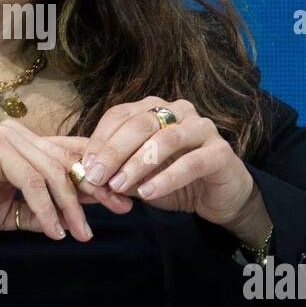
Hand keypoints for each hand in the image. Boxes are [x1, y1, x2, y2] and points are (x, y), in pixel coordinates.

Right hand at [0, 119, 133, 241]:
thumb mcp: (10, 212)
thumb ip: (40, 211)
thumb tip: (71, 221)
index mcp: (26, 145)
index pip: (72, 154)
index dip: (99, 175)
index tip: (121, 201)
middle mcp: (21, 135)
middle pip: (71, 159)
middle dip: (98, 186)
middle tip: (122, 209)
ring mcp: (8, 138)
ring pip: (54, 172)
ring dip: (72, 206)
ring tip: (82, 233)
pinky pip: (32, 182)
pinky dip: (45, 208)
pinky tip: (53, 230)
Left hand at [77, 96, 258, 233]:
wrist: (218, 198)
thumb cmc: (174, 181)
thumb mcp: (138, 177)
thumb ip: (115, 173)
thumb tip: (85, 176)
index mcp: (155, 109)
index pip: (120, 114)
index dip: (100, 138)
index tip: (84, 164)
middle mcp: (179, 111)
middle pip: (140, 123)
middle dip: (114, 151)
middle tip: (96, 177)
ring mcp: (202, 128)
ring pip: (165, 139)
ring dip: (138, 164)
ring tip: (118, 186)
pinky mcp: (220, 152)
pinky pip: (191, 162)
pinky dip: (166, 178)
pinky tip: (147, 194)